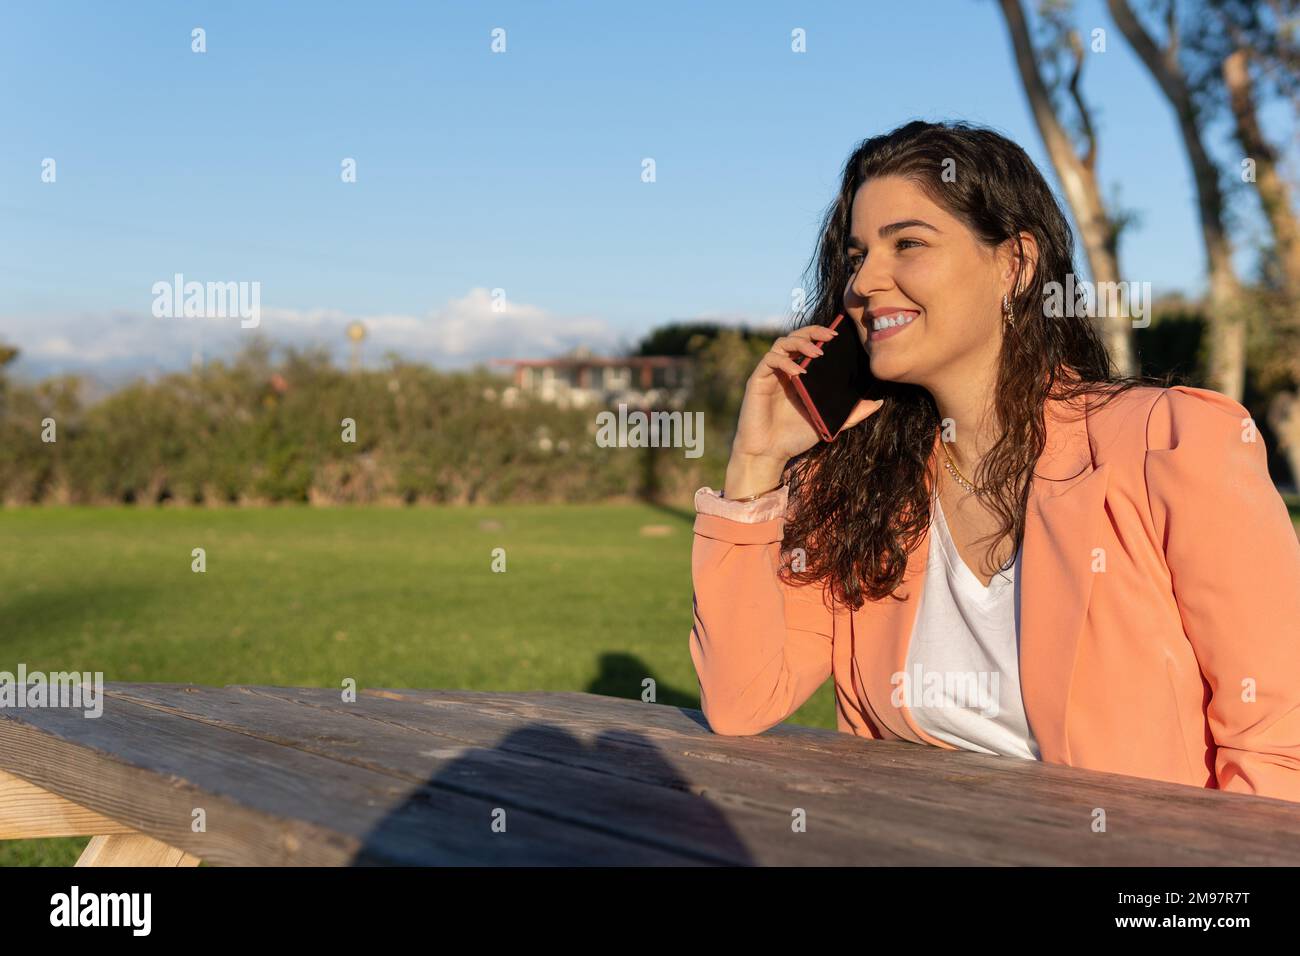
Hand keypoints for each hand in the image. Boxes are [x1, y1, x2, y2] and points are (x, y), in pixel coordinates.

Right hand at [725, 323, 884, 491]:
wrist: (769, 454)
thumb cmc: (795, 438)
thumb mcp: (829, 422)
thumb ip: (852, 413)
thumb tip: (879, 403)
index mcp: (800, 374)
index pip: (809, 344)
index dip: (822, 334)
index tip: (839, 336)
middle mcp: (785, 370)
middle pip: (796, 337)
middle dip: (814, 332)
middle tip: (831, 337)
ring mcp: (771, 374)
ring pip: (782, 343)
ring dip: (800, 343)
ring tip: (818, 352)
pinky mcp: (757, 380)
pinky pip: (770, 360)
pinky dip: (785, 361)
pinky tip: (798, 372)